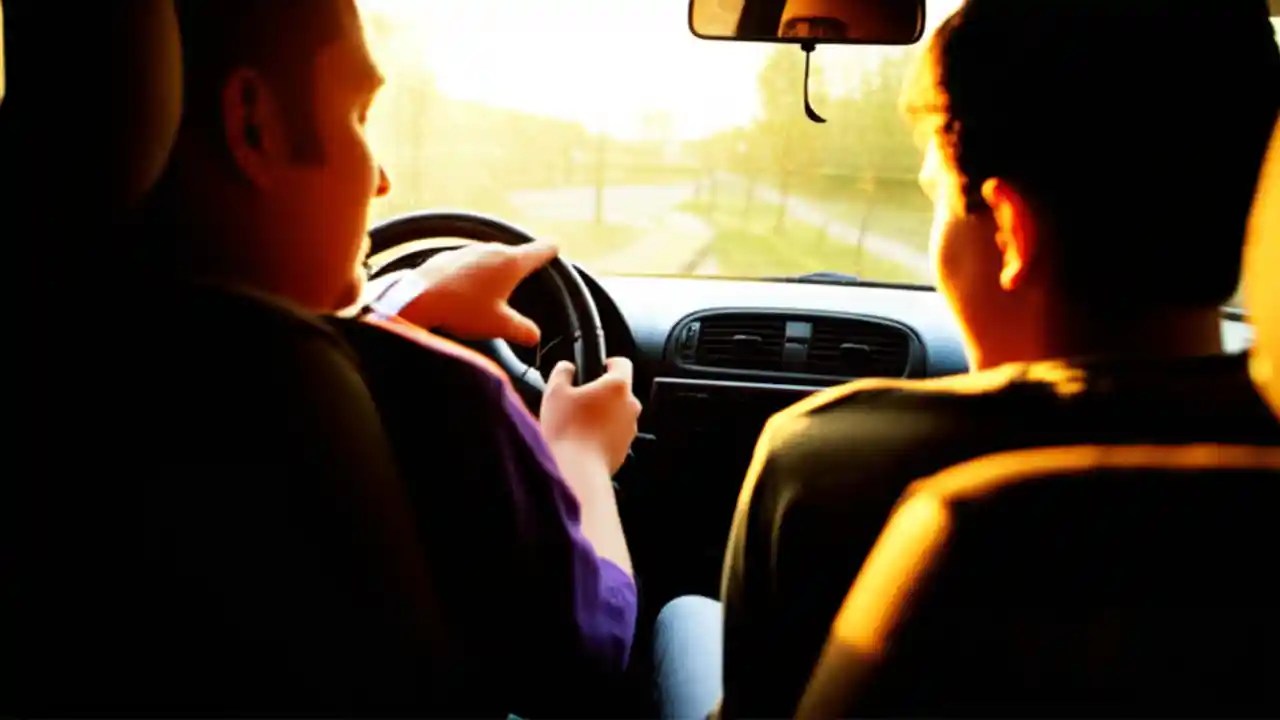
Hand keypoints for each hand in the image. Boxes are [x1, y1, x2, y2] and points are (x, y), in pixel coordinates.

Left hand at [393, 241, 557, 345]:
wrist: (417, 300)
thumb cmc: (462, 310)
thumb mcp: (499, 326)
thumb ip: (523, 330)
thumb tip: (534, 336)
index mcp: (511, 262)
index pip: (541, 249)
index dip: (551, 251)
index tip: (554, 249)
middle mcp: (492, 249)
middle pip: (515, 253)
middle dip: (520, 265)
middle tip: (523, 280)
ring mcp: (468, 250)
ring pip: (490, 257)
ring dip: (493, 270)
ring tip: (492, 292)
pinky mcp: (448, 256)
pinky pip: (468, 263)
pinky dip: (472, 274)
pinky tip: (465, 292)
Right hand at [540, 358, 641, 476]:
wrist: (579, 470)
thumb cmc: (568, 430)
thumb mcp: (555, 391)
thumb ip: (563, 371)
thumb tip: (567, 367)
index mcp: (617, 385)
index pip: (622, 362)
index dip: (608, 362)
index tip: (597, 368)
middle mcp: (630, 404)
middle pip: (619, 390)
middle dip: (602, 392)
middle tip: (579, 399)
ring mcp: (630, 427)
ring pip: (618, 412)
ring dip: (603, 413)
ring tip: (579, 422)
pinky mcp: (625, 447)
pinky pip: (615, 432)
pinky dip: (604, 433)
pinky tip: (584, 438)